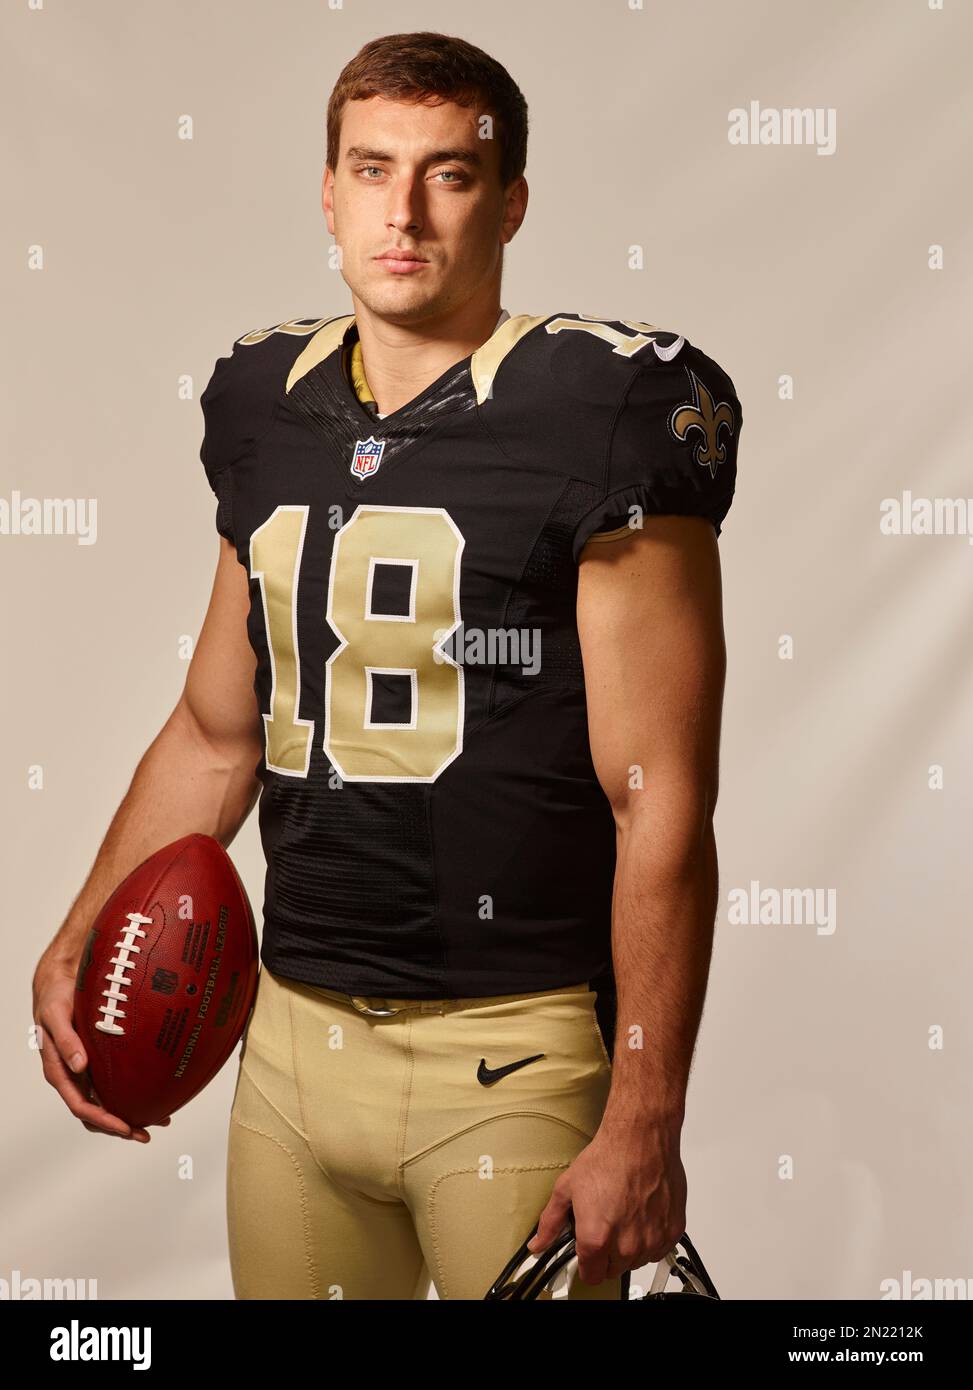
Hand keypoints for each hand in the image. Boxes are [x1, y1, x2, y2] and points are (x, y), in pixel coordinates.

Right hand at [32, 946, 170, 1141]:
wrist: (60, 981)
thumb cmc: (55, 997)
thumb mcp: (56, 1015)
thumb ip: (65, 1040)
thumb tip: (79, 1065)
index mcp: (60, 1070)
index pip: (82, 1106)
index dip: (104, 1121)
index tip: (126, 1128)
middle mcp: (73, 1074)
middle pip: (95, 1112)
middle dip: (120, 1126)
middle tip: (147, 1132)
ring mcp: (85, 1069)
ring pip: (105, 1101)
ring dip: (128, 1113)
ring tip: (157, 1118)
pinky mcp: (96, 1059)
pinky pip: (112, 1082)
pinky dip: (129, 1091)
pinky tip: (150, 1091)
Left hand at [528, 1115, 686, 1283]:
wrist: (641, 1139)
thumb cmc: (608, 1158)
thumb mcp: (567, 1189)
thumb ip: (550, 1223)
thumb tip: (539, 1243)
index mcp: (596, 1239)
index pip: (590, 1276)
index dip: (586, 1264)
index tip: (587, 1253)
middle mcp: (626, 1245)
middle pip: (613, 1269)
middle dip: (606, 1253)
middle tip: (605, 1224)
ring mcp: (652, 1240)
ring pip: (637, 1260)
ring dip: (630, 1246)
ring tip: (624, 1214)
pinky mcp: (672, 1231)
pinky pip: (659, 1249)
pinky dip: (651, 1237)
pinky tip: (642, 1214)